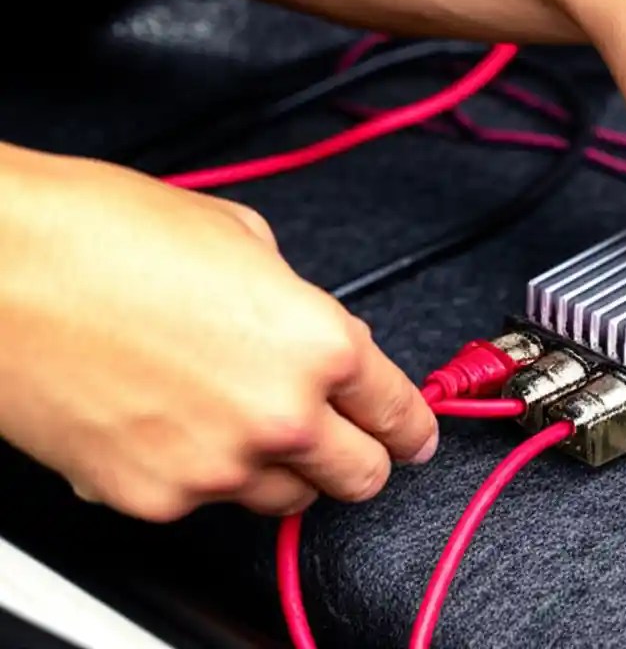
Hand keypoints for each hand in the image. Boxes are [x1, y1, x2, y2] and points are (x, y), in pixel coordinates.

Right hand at [0, 146, 435, 521]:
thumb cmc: (99, 235)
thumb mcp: (240, 238)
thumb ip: (296, 303)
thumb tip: (310, 329)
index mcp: (317, 344)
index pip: (400, 411)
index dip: (414, 425)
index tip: (415, 434)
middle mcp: (279, 416)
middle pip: (361, 476)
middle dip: (359, 455)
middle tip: (344, 438)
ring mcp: (214, 468)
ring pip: (285, 499)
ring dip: (282, 469)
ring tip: (238, 419)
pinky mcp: (150, 499)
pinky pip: (203, 501)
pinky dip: (199, 473)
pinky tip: (170, 423)